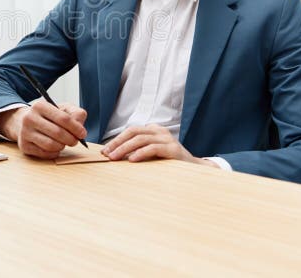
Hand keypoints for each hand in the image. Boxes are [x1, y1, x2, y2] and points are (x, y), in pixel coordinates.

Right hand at [0, 100, 86, 159]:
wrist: (24, 122)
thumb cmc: (48, 116)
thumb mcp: (63, 109)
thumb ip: (76, 113)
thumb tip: (80, 127)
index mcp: (40, 106)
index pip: (63, 118)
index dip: (76, 128)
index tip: (82, 133)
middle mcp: (30, 118)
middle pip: (57, 133)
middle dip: (71, 139)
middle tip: (75, 141)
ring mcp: (25, 133)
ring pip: (51, 145)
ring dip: (62, 146)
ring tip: (64, 143)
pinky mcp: (24, 146)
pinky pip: (44, 153)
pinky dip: (54, 153)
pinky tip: (55, 148)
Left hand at [101, 124, 218, 167]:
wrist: (195, 169)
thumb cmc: (170, 163)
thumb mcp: (153, 154)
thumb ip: (138, 150)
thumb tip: (115, 156)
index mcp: (154, 130)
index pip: (131, 131)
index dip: (116, 140)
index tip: (105, 151)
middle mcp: (160, 131)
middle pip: (133, 132)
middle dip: (117, 143)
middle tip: (107, 154)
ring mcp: (167, 139)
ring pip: (141, 139)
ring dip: (125, 149)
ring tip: (115, 158)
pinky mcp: (173, 149)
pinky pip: (153, 148)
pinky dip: (141, 153)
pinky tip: (132, 160)